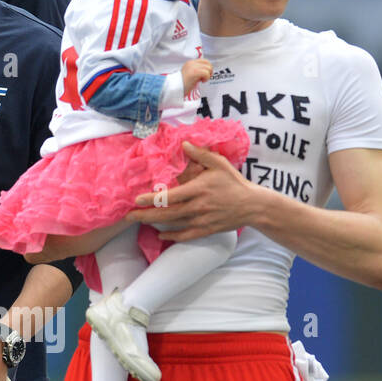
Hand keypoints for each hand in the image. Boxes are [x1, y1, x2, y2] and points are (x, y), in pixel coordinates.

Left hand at [127, 142, 259, 241]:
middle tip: (128, 215)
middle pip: (166, 213)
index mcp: (198, 190)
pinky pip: (185, 235)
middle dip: (145, 215)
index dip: (151, 198)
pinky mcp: (206, 229)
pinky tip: (161, 235)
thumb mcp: (220, 164)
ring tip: (139, 222)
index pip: (170, 196)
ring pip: (173, 224)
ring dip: (154, 224)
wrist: (253, 206)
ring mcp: (201, 220)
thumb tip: (183, 144)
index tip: (136, 199)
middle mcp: (197, 206)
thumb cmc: (235, 183)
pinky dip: (172, 237)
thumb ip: (201, 154)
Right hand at [181, 58, 212, 92]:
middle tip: (205, 77)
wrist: (175, 87)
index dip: (208, 67)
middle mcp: (192, 63)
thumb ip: (197, 69)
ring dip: (207, 76)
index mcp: (190, 62)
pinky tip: (201, 81)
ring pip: (208, 68)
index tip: (205, 75)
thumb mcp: (190, 73)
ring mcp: (193, 67)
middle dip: (209, 71)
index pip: (204, 61)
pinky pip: (206, 73)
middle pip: (208, 63)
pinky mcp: (194, 72)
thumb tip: (208, 70)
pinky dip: (206, 78)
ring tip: (201, 80)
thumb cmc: (183, 83)